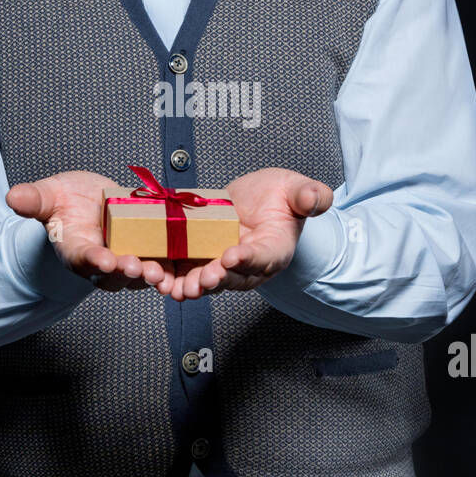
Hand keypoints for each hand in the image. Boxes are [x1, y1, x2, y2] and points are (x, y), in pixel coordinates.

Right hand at [6, 171, 175, 294]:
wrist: (89, 205)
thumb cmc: (66, 202)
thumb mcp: (49, 195)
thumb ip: (33, 199)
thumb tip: (11, 196)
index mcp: (75, 249)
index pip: (82, 258)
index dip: (92, 260)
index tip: (101, 259)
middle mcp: (100, 262)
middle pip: (112, 274)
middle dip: (124, 272)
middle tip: (135, 268)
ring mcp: (124, 261)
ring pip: (137, 275)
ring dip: (149, 276)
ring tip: (159, 274)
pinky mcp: (146, 255)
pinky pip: (159, 267)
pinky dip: (170, 271)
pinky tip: (181, 270)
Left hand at [168, 168, 333, 300]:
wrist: (259, 202)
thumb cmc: (281, 198)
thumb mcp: (297, 189)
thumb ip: (309, 195)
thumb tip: (317, 199)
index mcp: (275, 248)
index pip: (265, 257)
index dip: (249, 258)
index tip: (233, 255)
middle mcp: (249, 265)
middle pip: (233, 277)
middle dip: (216, 280)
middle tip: (203, 279)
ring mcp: (224, 265)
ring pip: (207, 281)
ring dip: (191, 286)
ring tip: (177, 287)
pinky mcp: (202, 260)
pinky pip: (187, 272)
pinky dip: (173, 277)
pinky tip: (158, 278)